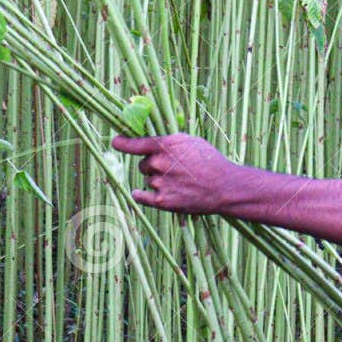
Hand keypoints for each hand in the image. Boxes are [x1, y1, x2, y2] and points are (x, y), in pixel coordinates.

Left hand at [111, 134, 240, 215]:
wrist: (225, 187)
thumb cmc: (210, 161)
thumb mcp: (191, 142)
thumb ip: (169, 141)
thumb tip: (150, 141)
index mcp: (165, 146)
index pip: (135, 144)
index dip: (122, 143)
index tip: (115, 142)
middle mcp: (159, 163)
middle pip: (143, 164)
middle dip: (153, 166)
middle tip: (173, 170)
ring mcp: (159, 183)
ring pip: (147, 179)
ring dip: (156, 180)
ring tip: (178, 182)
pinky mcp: (161, 201)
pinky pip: (140, 196)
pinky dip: (140, 194)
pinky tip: (141, 193)